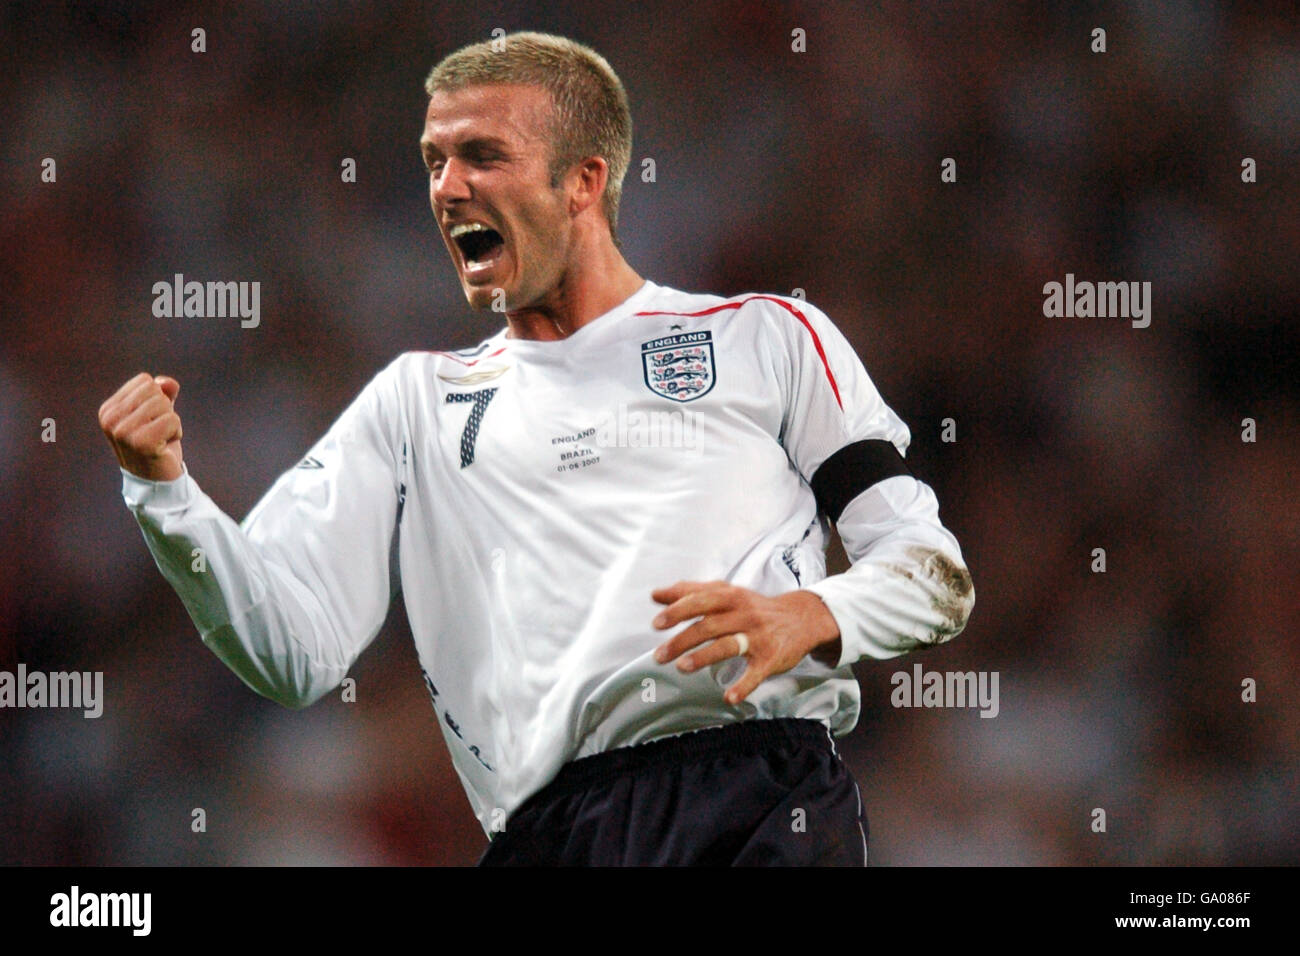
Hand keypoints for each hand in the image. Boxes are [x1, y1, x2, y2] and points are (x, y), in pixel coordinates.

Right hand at [98, 372, 184, 480]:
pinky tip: (164, 447)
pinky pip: (172, 419)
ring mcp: (122, 431)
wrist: (157, 482)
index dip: (157, 400)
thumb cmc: (158, 444)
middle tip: (157, 433)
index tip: (150, 422)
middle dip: (165, 411)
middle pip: (155, 391)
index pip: (145, 381)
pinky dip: (176, 432)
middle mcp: (110, 419)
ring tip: (160, 440)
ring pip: (164, 404)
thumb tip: (167, 382)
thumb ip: (162, 393)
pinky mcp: (140, 442)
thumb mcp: (158, 414)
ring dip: (171, 423)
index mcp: (108, 410)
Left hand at [651, 580, 842, 703]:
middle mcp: (744, 614)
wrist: (802, 619)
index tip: (657, 623)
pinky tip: (729, 697)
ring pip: (728, 645)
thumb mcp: (727, 593)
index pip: (700, 601)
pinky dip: (743, 686)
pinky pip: (756, 673)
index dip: (678, 611)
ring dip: (704, 657)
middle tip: (659, 655)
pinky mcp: (771, 658)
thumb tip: (656, 595)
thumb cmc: (756, 607)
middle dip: (682, 640)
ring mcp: (758, 636)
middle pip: (709, 625)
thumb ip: (691, 592)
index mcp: (730, 597)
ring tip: (682, 667)